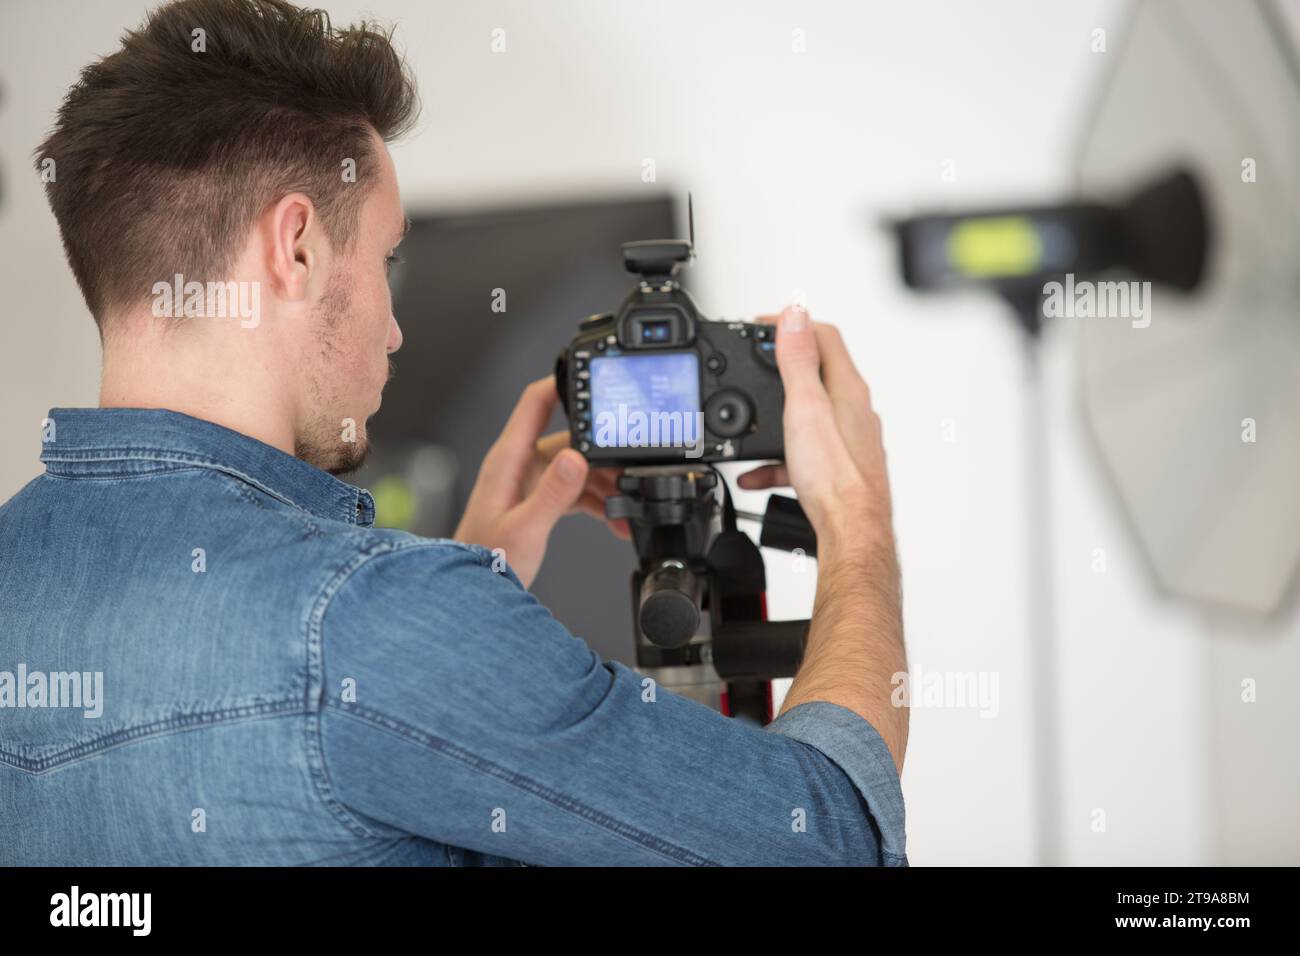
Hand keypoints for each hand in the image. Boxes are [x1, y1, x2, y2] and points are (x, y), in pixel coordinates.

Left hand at [455, 376, 629, 587]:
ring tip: (626, 505)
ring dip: (604, 484)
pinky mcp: (538, 502)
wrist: (474, 593)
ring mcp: (530, 483)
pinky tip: (614, 520)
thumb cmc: (485, 563)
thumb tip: (577, 458)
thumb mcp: (525, 528)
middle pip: (570, 438)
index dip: (562, 382)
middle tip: (629, 469)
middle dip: (602, 452)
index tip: (592, 375)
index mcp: (509, 459)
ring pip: (577, 467)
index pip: (536, 402)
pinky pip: (575, 491)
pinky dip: (597, 502)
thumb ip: (552, 494)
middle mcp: (520, 465)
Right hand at [736, 306, 891, 556]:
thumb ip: (798, 361)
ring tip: (747, 426)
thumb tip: (795, 314)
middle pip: (813, 373)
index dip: (790, 323)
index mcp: (847, 389)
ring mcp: (846, 440)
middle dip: (777, 368)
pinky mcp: (837, 467)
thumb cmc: (835, 478)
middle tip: (750, 366)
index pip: (823, 336)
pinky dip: (776, 457)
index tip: (760, 326)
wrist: (850, 533)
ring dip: (773, 418)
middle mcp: (852, 410)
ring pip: (805, 416)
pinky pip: (801, 453)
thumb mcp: (805, 409)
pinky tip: (756, 473)